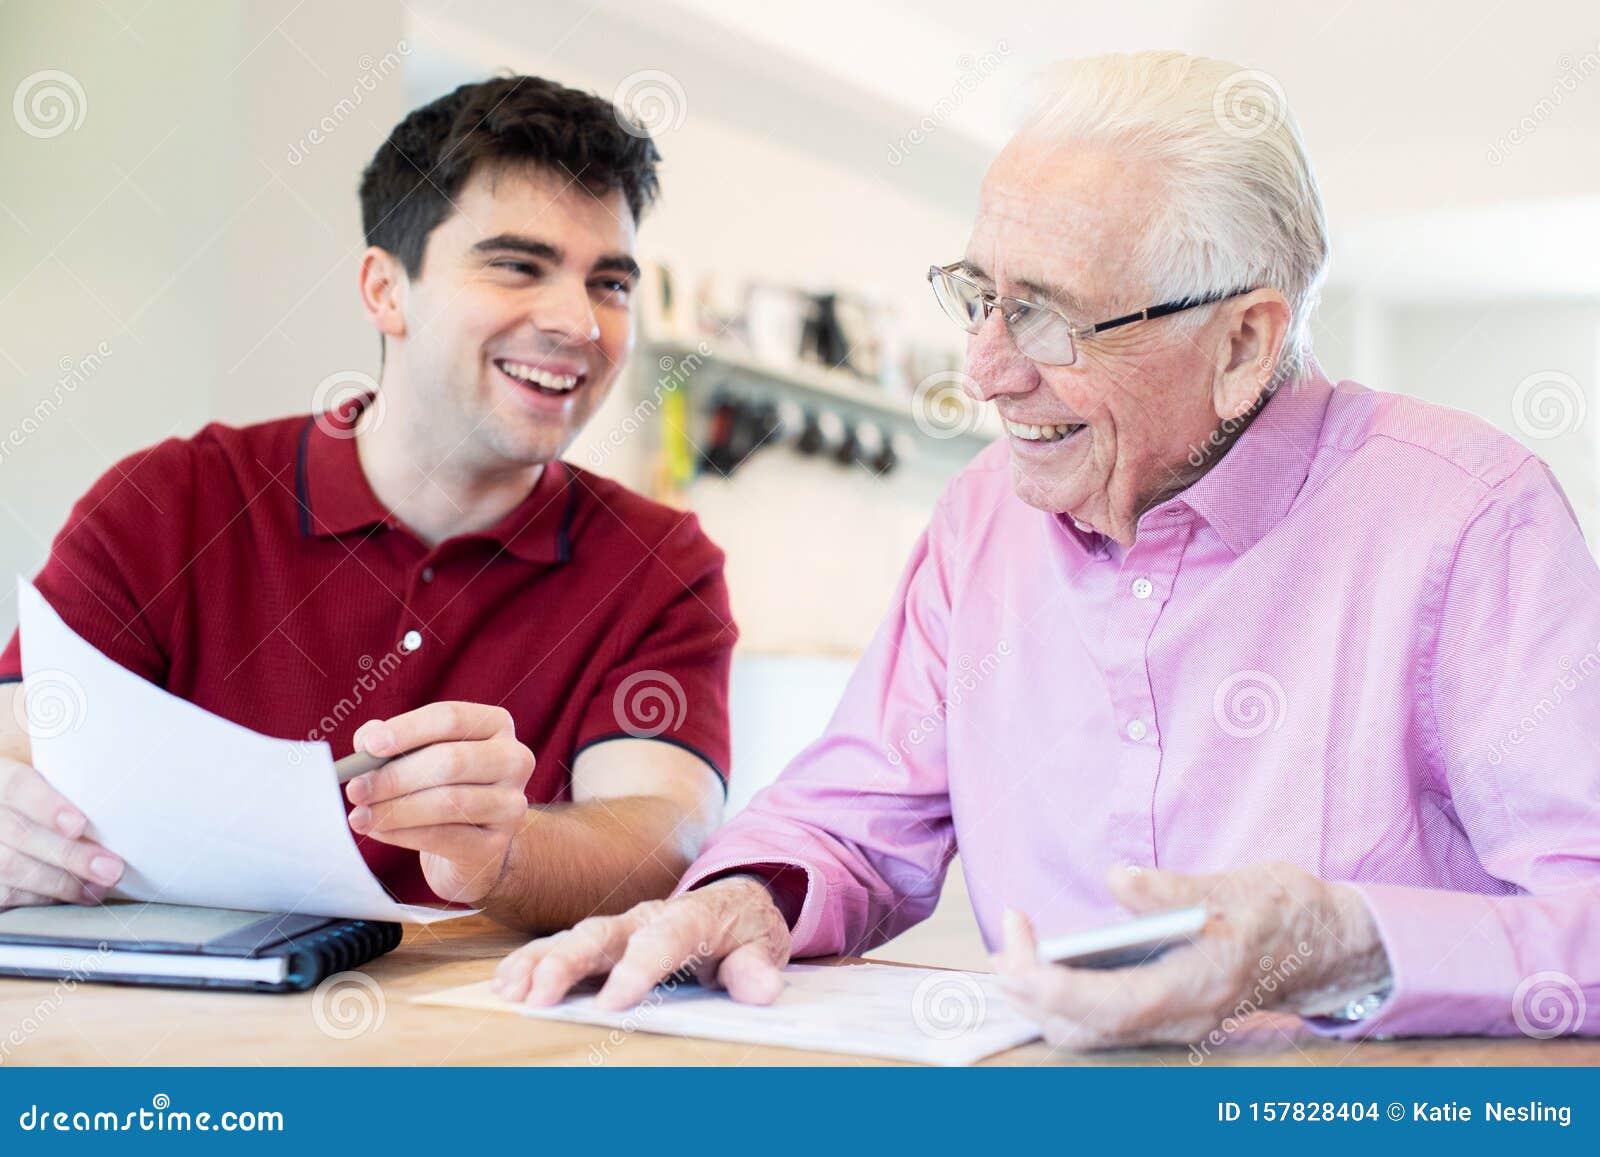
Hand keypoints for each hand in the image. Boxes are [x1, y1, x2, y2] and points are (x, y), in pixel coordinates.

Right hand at [0, 755, 122, 907]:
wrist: (14, 813)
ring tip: (100, 887)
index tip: (79, 824)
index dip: (47, 805)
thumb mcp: (51, 776)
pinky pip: (7, 894)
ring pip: (11, 868)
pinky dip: (45, 897)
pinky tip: (75, 895)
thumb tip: (121, 795)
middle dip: (69, 855)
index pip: (16, 786)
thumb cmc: (44, 792)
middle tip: (111, 868)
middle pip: (19, 833)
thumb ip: (72, 783)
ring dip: (62, 883)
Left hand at [346, 702, 533, 904]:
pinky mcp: (496, 845)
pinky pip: (445, 837)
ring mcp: (511, 804)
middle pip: (451, 761)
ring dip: (395, 809)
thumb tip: (366, 742)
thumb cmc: (440, 787)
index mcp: (495, 725)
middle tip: (355, 789)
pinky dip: (404, 834)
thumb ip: (390, 743)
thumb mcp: (417, 755)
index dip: (408, 730)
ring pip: (449, 802)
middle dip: (396, 776)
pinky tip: (379, 831)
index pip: (451, 718)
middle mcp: (513, 759)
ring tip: (360, 816)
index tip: (369, 746)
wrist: (472, 845)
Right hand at [491, 875, 791, 1009]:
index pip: (662, 940)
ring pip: (572, 938)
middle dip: (567, 963)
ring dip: (538, 963)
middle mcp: (646, 917)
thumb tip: (761, 988)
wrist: (735, 900)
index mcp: (690, 917)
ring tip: (509, 992)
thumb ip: (756, 967)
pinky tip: (506, 984)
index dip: (637, 970)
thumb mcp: (763, 944)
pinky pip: (560, 946)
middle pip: (602, 934)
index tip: (612, 1003)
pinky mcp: (602, 939)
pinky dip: (531, 963)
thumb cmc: (744, 928)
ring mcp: (620, 926)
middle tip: (539, 996)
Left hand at [995, 861, 1390, 1049]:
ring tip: (1014, 954)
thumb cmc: (1281, 909)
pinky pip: (1107, 1024)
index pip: (1110, 1006)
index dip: (1053, 988)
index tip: (1017, 952)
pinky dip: (1068, 1001)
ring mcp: (1176, 1024)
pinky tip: (1048, 967)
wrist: (1329, 946)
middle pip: (1089, 1031)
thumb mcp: (1233, 885)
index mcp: (1200, 985)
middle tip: (1004, 947)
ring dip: (1045, 1001)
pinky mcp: (1170, 1017)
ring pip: (1094, 1035)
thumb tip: (1118, 879)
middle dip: (1033, 996)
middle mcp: (1184, 1018)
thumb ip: (1171, 889)